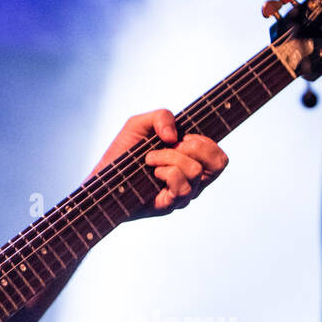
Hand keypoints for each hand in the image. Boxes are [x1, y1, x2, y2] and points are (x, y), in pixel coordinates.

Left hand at [93, 108, 228, 216]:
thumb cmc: (123, 152)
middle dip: (194, 146)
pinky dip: (166, 171)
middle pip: (219, 163)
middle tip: (169, 146)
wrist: (102, 177)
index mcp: (192, 162)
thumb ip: (161, 116)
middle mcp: (192, 180)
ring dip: (169, 157)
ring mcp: (183, 194)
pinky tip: (151, 171)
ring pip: (195, 171)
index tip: (182, 137)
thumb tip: (174, 136)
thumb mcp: (139, 124)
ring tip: (150, 159)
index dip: (205, 141)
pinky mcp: (170, 205)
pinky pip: (181, 186)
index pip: (220, 156)